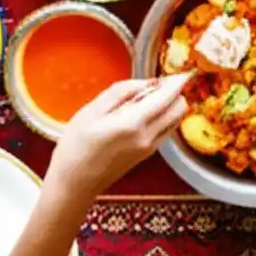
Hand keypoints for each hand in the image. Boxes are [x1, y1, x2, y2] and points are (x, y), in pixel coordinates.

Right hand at [45, 76, 189, 203]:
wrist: (74, 184)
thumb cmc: (76, 146)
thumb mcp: (91, 111)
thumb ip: (121, 92)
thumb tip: (147, 82)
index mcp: (133, 124)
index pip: (167, 97)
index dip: (177, 81)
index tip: (181, 72)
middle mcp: (148, 137)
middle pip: (179, 108)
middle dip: (175, 92)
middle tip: (156, 85)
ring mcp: (150, 148)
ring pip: (176, 119)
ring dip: (171, 105)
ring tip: (148, 98)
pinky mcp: (148, 154)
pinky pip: (167, 129)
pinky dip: (164, 117)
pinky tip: (144, 113)